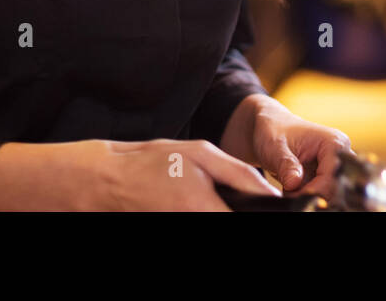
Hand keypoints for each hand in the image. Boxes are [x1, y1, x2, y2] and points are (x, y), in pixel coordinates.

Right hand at [0, 138, 280, 210]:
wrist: (108, 181)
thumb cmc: (153, 163)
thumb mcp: (201, 154)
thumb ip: (240, 174)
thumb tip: (272, 192)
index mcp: (206, 209)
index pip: (251, 221)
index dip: (267, 214)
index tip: (278, 208)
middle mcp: (195, 226)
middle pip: (237, 225)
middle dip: (248, 214)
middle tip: (244, 200)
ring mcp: (184, 232)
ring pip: (221, 228)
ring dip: (229, 213)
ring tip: (222, 199)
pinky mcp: (175, 231)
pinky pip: (206, 225)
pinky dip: (211, 215)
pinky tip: (207, 204)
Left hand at [245, 96, 352, 198]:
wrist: (270, 130)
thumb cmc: (274, 131)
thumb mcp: (275, 146)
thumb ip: (286, 165)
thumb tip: (294, 183)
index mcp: (334, 142)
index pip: (332, 176)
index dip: (314, 189)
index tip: (293, 193)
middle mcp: (340, 155)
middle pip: (334, 188)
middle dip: (311, 194)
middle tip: (289, 191)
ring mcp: (335, 167)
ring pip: (328, 194)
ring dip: (308, 195)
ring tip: (289, 186)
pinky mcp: (328, 177)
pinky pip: (321, 194)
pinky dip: (306, 195)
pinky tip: (293, 188)